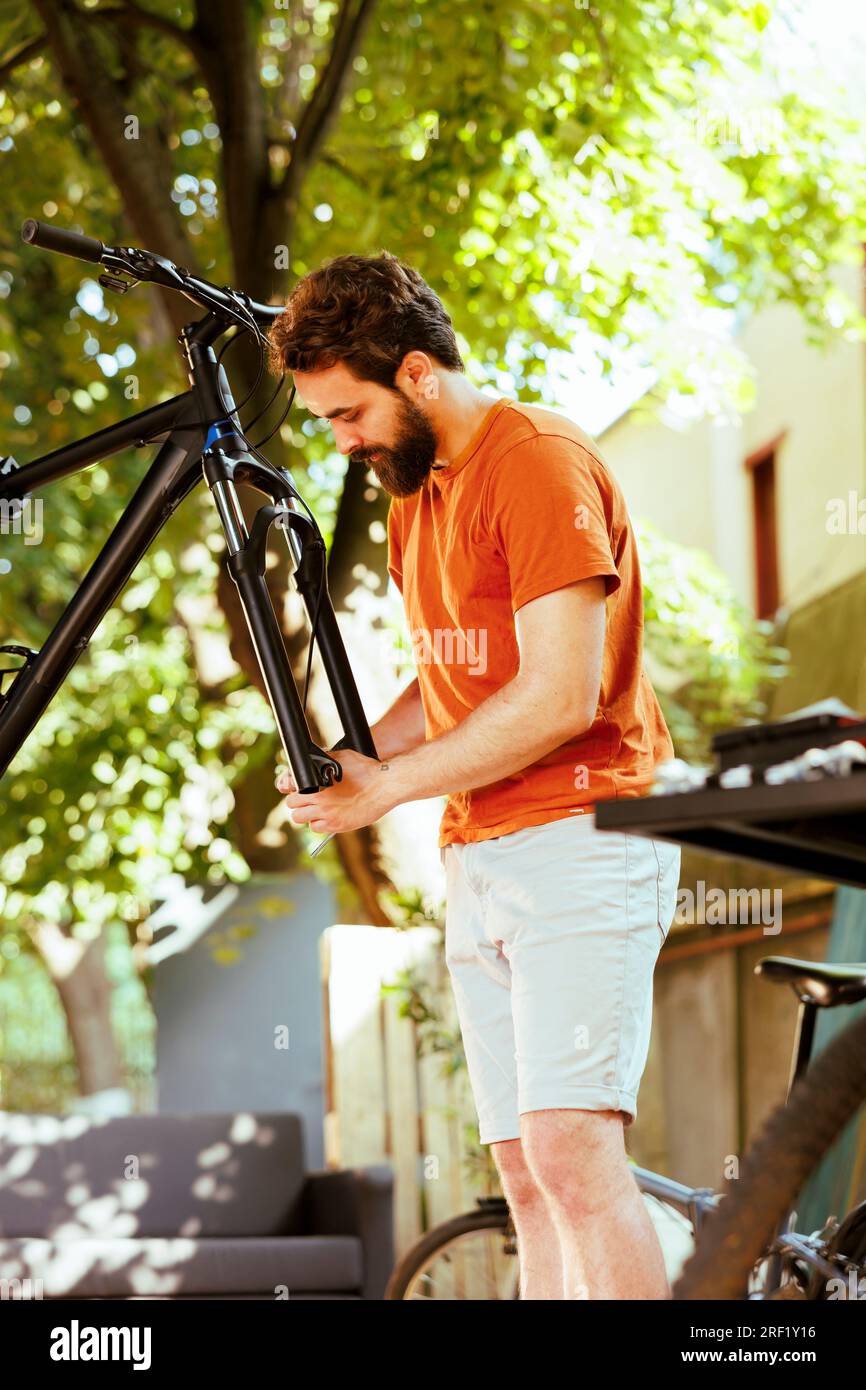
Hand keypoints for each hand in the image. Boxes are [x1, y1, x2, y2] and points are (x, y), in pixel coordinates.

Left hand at [276, 749, 394, 834]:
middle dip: (298, 803)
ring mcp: (328, 816)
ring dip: (307, 814)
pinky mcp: (338, 826)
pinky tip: (328, 815)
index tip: (300, 791)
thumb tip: (311, 762)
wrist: (384, 785)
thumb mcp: (341, 758)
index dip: (294, 791)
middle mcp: (319, 802)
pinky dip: (320, 823)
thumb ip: (322, 760)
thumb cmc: (365, 769)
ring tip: (318, 808)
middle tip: (308, 800)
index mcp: (316, 786)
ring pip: (302, 820)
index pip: (291, 793)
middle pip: (292, 808)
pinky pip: (317, 828)